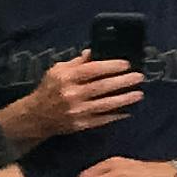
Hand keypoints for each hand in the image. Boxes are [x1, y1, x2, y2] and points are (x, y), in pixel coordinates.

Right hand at [7, 53, 144, 143]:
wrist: (37, 115)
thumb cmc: (50, 89)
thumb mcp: (58, 70)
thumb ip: (77, 62)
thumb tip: (95, 51)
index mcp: (66, 77)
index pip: (92, 70)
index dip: (111, 66)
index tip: (127, 64)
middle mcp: (72, 94)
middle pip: (103, 86)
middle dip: (123, 81)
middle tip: (139, 77)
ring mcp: (77, 111)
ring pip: (106, 104)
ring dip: (125, 99)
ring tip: (139, 94)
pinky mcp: (81, 124)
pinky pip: (103, 119)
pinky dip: (116, 115)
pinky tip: (128, 111)